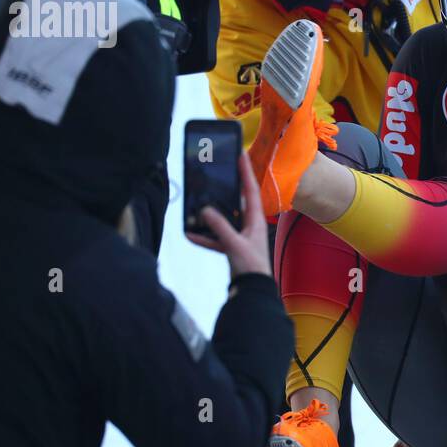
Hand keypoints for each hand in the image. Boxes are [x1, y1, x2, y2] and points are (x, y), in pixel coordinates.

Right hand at [185, 152, 270, 277]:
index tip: (240, 154)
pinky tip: (190, 234)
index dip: (245, 171)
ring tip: (197, 204)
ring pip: (223, 219)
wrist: (252, 292)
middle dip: (225, 189)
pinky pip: (216, 238)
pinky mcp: (232, 248)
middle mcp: (250, 225)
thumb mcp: (234, 244)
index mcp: (256, 220)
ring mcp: (241, 236)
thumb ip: (219, 227)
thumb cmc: (251, 268)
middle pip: (236, 201)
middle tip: (215, 173)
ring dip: (210, 215)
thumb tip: (205, 210)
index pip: (251, 189)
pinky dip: (205, 237)